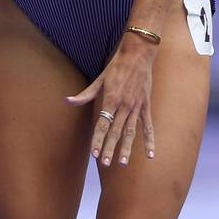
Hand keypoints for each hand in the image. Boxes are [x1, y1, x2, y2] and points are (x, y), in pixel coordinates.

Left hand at [67, 33, 155, 165]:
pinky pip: (148, 127)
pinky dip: (150, 141)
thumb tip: (68, 100)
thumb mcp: (99, 79)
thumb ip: (85, 94)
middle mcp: (124, 106)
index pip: (102, 125)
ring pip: (131, 132)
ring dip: (127, 149)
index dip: (97, 140)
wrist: (138, 55)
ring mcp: (136, 107)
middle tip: (105, 163)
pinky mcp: (146, 106)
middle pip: (115, 132)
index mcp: (111, 100)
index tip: (93, 153)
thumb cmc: (116, 67)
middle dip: (109, 149)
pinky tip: (150, 155)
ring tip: (123, 163)